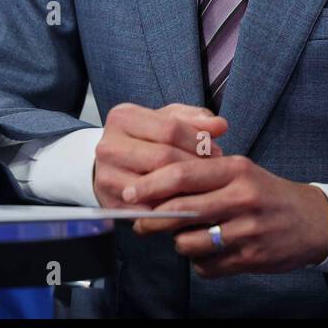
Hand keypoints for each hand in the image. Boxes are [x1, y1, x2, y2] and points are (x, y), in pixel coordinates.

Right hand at [92, 103, 226, 208]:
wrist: (112, 167)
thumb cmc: (145, 140)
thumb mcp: (167, 121)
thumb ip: (195, 120)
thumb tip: (220, 126)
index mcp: (123, 117)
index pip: (170, 127)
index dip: (197, 141)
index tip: (216, 151)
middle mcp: (109, 145)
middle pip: (162, 157)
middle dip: (194, 166)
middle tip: (213, 173)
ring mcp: (107, 176)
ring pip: (155, 185)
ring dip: (184, 190)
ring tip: (202, 188)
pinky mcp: (110, 203)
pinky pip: (148, 210)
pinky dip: (170, 210)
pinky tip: (185, 205)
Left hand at [128, 156, 327, 277]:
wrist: (312, 221)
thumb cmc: (267, 193)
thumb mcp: (241, 171)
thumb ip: (203, 175)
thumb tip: (157, 187)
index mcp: (236, 169)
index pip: (182, 174)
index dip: (150, 185)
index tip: (129, 193)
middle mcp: (241, 197)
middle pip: (181, 210)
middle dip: (153, 220)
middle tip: (141, 224)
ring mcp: (247, 230)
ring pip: (190, 243)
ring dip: (180, 243)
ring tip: (188, 237)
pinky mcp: (251, 258)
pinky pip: (208, 266)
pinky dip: (201, 263)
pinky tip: (212, 252)